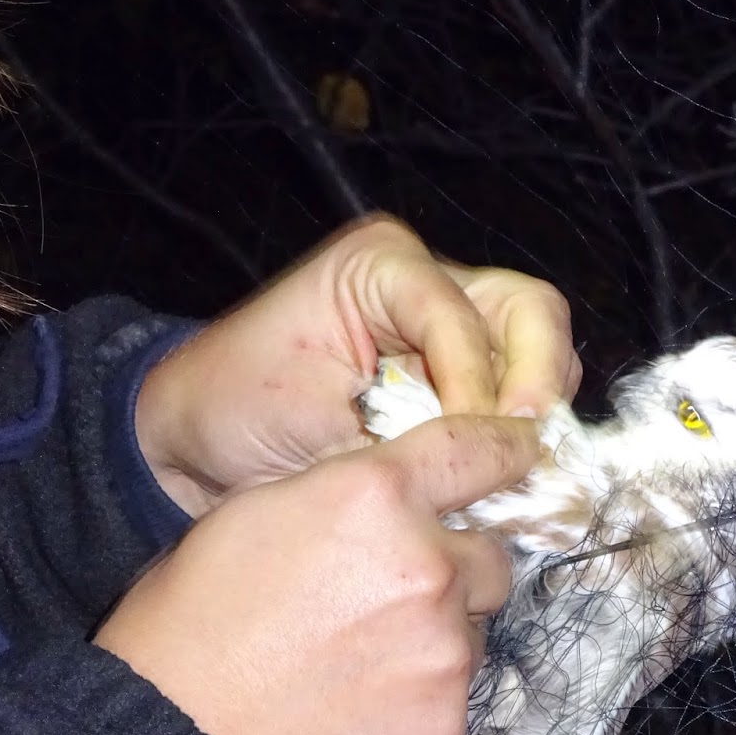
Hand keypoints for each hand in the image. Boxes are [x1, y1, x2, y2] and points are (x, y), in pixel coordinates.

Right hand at [93, 413, 538, 734]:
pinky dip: (420, 700)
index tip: (523, 452)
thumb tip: (392, 494)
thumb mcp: (258, 511)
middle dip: (456, 569)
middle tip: (393, 597)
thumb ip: (345, 492)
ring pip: (473, 630)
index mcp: (377, 496)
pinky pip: (454, 697)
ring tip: (362, 663)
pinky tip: (359, 710)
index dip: (506, 448)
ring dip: (438, 636)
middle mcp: (428, 565)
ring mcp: (444, 650)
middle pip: (491, 556)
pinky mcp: (446, 723)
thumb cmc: (193, 616)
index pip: (479, 450)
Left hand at [135, 215, 580, 517]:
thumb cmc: (233, 414)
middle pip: (528, 311)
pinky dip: (515, 429)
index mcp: (378, 264)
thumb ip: (409, 438)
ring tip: (510, 465)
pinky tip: (498, 470)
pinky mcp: (458, 367)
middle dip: (535, 382)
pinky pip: (515, 388)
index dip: (477, 385)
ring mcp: (447, 319)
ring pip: (538, 346)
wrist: (198, 440)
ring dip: (532, 409)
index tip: (474, 445)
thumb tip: (491, 462)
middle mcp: (424, 277)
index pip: (461, 316)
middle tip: (522, 448)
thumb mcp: (316, 424)